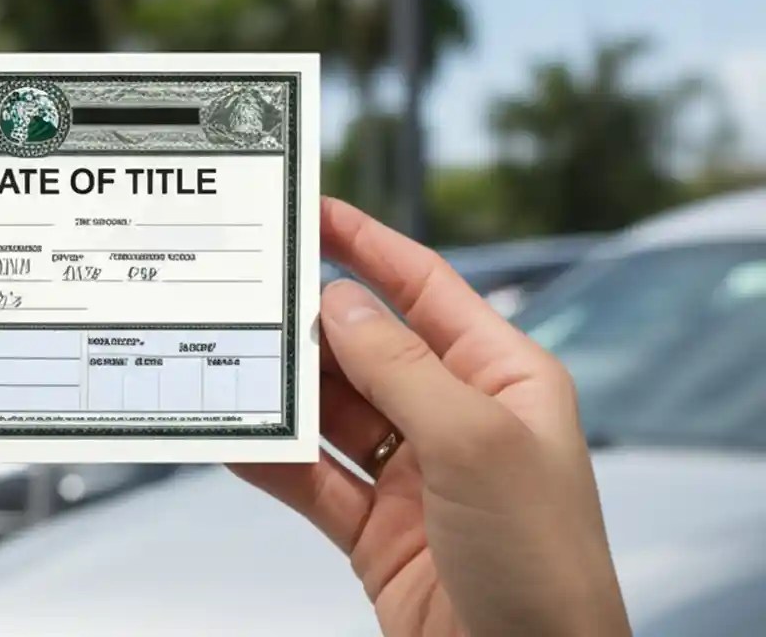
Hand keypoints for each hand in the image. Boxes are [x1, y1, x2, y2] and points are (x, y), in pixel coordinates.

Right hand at [232, 198, 629, 635]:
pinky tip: (242, 440)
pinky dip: (275, 460)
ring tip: (236, 364)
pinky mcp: (376, 528)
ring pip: (333, 413)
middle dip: (312, 324)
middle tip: (253, 295)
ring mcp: (413, 475)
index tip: (316, 212)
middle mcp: (457, 419)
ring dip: (287, 394)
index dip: (370, 245)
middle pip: (368, 348)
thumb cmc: (543, 566)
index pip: (427, 289)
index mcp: (503, 379)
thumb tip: (340, 306)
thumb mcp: (476, 445)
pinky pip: (313, 479)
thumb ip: (402, 370)